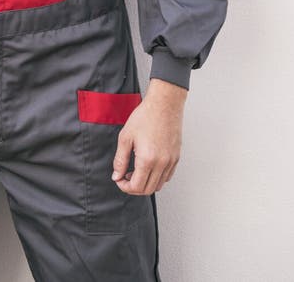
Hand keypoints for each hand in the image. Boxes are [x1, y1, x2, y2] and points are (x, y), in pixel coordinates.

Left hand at [111, 78, 186, 195]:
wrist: (164, 104)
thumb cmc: (145, 116)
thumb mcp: (126, 137)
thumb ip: (120, 159)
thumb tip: (116, 175)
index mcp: (147, 159)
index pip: (137, 187)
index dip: (125, 187)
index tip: (119, 179)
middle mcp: (162, 163)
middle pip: (148, 189)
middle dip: (134, 187)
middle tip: (125, 176)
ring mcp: (171, 161)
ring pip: (159, 185)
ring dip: (146, 182)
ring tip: (136, 170)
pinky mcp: (176, 157)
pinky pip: (167, 176)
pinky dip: (157, 177)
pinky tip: (148, 166)